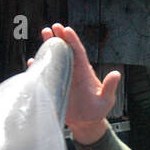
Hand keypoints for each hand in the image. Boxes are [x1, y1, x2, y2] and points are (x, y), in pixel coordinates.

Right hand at [34, 23, 119, 143]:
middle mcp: (72, 71)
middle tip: (53, 26)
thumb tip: (116, 74)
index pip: (78, 52)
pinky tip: (33, 61)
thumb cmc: (96, 112)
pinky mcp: (54, 86)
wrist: (84, 123)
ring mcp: (62, 77)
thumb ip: (109, 87)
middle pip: (65, 50)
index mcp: (84, 71)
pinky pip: (45, 74)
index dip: (72, 40)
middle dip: (59, 37)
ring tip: (44, 33)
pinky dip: (39, 67)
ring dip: (48, 46)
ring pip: (54, 58)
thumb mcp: (106, 100)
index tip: (66, 29)